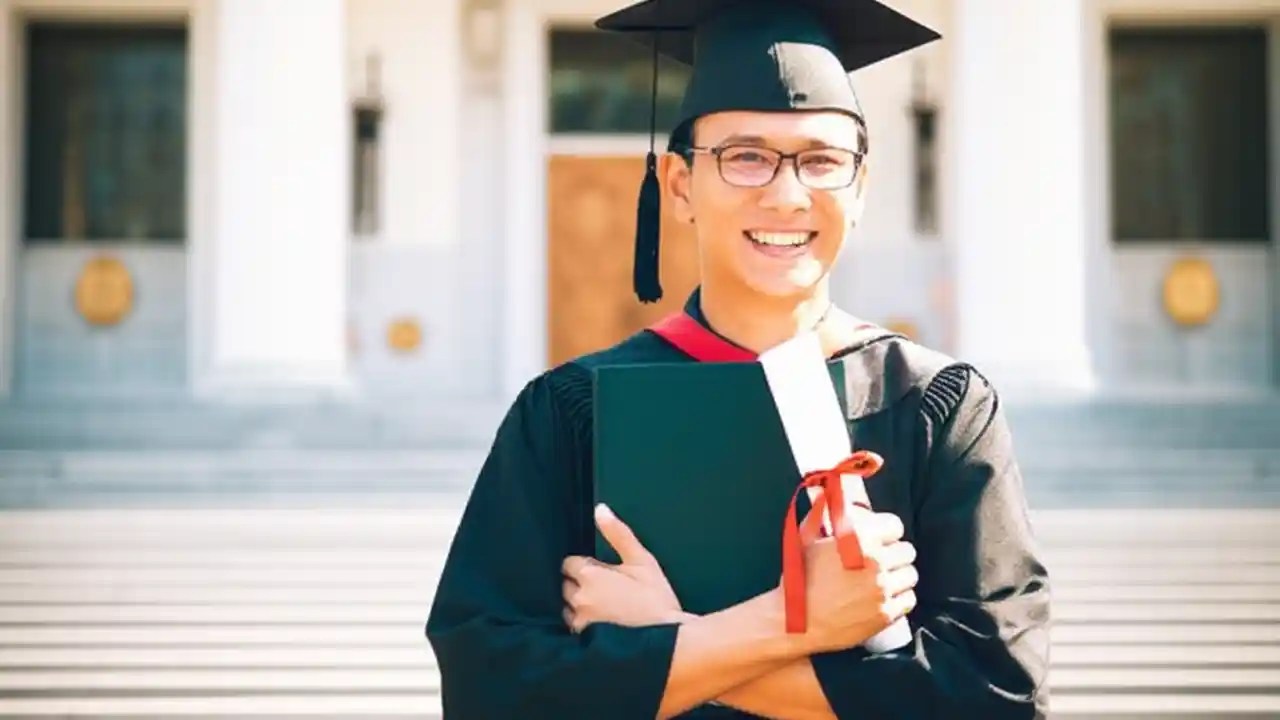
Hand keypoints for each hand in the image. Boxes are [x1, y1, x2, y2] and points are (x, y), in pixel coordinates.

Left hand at [561, 504, 687, 632]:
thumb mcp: (641, 560)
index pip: (569, 563)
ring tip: (601, 608)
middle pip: (565, 586)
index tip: (599, 570)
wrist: (667, 641)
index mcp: (590, 575)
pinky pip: (573, 630)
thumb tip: (599, 509)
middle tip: (603, 589)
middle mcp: (578, 598)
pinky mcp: (584, 643)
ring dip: (578, 606)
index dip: (583, 564)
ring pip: (567, 609)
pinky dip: (582, 625)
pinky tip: (599, 626)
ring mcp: (580, 623)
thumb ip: (618, 533)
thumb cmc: (656, 598)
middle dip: (578, 584)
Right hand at [796, 507, 917, 653]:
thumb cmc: (798, 579)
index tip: (880, 539)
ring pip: (910, 575)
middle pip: (907, 550)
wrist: (794, 622)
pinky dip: (899, 597)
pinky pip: (908, 599)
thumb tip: (827, 495)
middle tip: (880, 561)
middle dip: (894, 554)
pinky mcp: (886, 614)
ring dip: (898, 576)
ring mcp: (882, 589)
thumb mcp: (806, 540)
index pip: (895, 526)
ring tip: (882, 580)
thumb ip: (821, 515)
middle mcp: (876, 562)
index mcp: (859, 538)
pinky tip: (883, 598)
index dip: (886, 531)